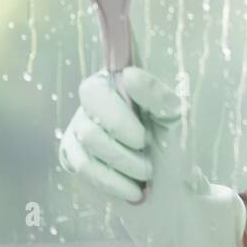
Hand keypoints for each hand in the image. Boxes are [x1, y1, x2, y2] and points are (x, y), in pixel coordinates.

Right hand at [58, 66, 246, 246]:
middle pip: (93, 97)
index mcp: (124, 81)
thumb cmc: (175, 150)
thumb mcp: (175, 121)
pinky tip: (132, 188)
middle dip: (123, 126)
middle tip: (145, 143)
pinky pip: (83, 165)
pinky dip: (113, 180)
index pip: (113, 58)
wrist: (168, 196)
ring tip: (146, 170)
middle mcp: (96, 97)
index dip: (114, 51)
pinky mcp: (70, 154)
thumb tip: (128, 74)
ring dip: (125, 159)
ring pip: (90, 136)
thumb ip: (156, 96)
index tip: (117, 50)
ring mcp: (79, 125)